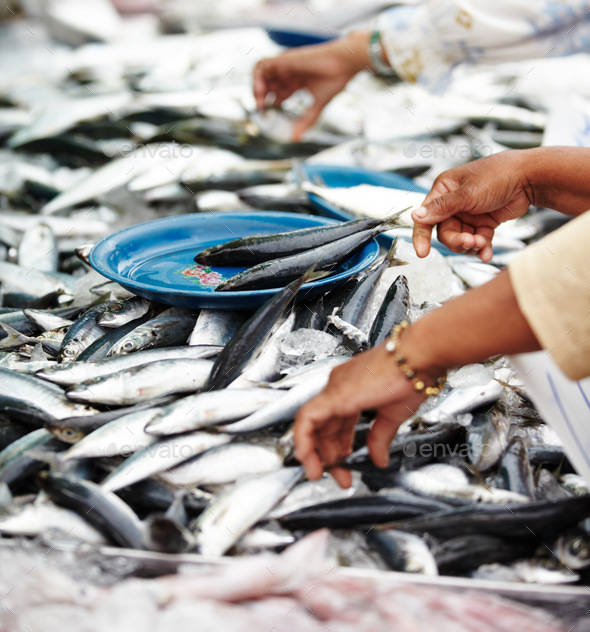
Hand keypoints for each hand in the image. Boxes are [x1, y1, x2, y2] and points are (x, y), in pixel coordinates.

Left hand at [253, 33, 368, 141]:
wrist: (343, 64)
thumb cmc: (335, 80)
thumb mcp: (318, 105)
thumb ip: (306, 121)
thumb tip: (296, 139)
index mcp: (298, 81)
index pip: (278, 92)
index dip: (271, 104)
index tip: (269, 116)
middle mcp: (289, 73)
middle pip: (267, 84)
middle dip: (262, 97)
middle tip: (263, 111)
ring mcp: (285, 65)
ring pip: (261, 74)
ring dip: (257, 88)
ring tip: (261, 103)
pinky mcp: (283, 60)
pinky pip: (261, 66)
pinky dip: (257, 79)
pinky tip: (262, 93)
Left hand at [293, 343, 426, 487]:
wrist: (420, 358)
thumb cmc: (413, 376)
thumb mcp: (393, 414)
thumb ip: (380, 437)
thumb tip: (379, 459)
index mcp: (351, 389)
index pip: (336, 423)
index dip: (338, 447)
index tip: (345, 465)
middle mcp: (339, 387)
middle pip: (324, 426)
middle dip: (329, 455)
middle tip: (339, 476)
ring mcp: (334, 388)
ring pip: (310, 423)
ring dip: (313, 452)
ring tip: (319, 473)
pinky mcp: (333, 394)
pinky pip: (307, 419)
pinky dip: (303, 440)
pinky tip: (306, 457)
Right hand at [411, 150, 532, 261]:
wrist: (531, 177)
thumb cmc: (499, 175)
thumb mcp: (467, 193)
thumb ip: (441, 208)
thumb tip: (416, 216)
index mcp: (445, 189)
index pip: (427, 216)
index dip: (422, 235)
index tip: (422, 253)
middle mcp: (454, 202)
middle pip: (446, 231)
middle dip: (457, 240)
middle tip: (470, 242)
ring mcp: (470, 212)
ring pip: (461, 238)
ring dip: (470, 244)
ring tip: (482, 244)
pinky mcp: (484, 221)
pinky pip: (478, 240)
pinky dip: (482, 248)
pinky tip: (486, 252)